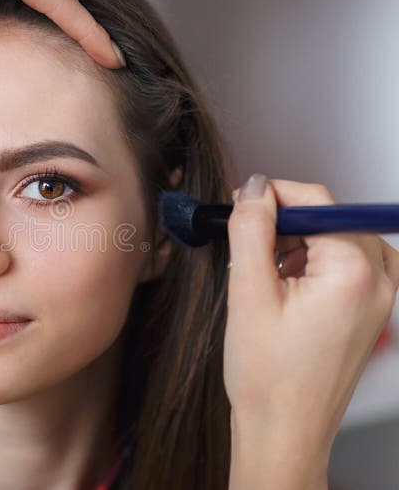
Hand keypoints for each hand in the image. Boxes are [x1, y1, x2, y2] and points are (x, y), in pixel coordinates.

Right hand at [224, 175, 398, 489]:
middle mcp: (379, 281)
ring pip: (335, 239)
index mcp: (354, 272)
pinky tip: (283, 292)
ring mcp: (380, 298)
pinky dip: (311, 265)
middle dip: (284, 224)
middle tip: (246, 249)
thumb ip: (251, 230)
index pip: (317, 200)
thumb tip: (254, 188)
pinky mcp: (370, 311)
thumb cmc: (268, 377)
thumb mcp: (248, 292)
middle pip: (328, 218)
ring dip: (296, 245)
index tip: (240, 205)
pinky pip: (345, 265)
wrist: (284, 431)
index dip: (272, 196)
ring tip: (264, 280)